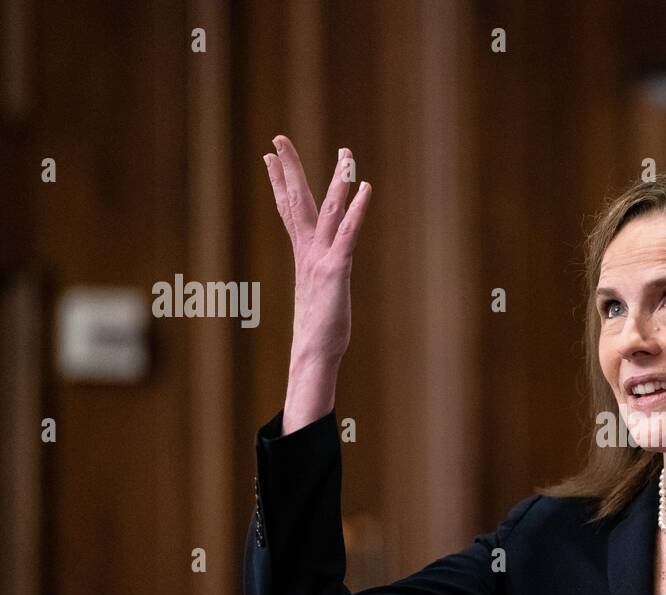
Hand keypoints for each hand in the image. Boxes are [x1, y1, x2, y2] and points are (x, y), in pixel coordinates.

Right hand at [263, 135, 371, 365]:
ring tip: (345, 152)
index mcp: (303, 255)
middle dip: (289, 168)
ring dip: (337, 179)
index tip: (268, 158)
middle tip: (277, 138)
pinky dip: (357, 209)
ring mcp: (321, 258)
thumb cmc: (318, 333)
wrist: (313, 354)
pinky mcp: (336, 269)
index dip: (279, 183)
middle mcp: (308, 251)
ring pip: (327, 210)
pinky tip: (366, 188)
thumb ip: (317, 282)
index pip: (287, 211)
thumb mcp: (317, 297)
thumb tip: (314, 282)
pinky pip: (348, 233)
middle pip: (297, 201)